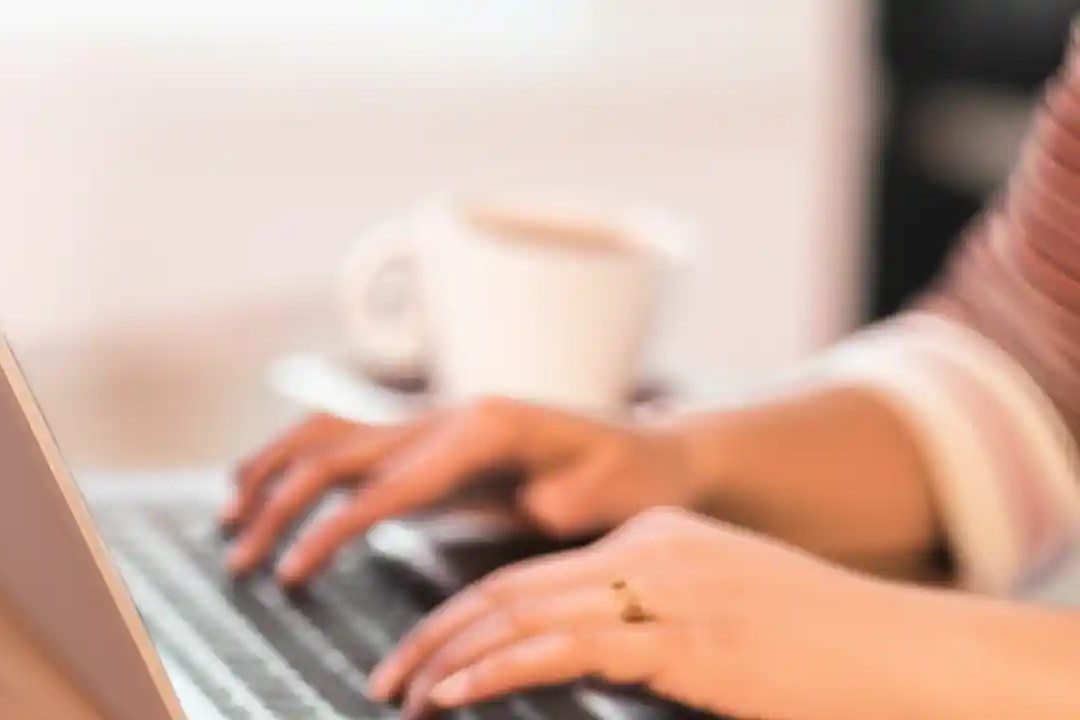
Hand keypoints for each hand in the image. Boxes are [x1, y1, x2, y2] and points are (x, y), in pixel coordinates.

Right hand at [224, 397, 703, 584]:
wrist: (645, 452)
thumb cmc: (628, 482)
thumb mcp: (601, 495)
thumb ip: (555, 500)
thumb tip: (523, 507)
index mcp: (483, 427)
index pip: (384, 481)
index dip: (329, 529)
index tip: (286, 576)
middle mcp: (446, 413)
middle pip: (337, 449)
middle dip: (278, 503)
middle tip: (241, 562)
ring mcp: (432, 421)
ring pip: (329, 433)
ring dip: (273, 471)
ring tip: (228, 518)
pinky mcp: (426, 442)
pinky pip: (347, 442)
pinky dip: (297, 460)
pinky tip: (265, 485)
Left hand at [370, 508, 942, 719]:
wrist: (918, 657)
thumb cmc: (830, 654)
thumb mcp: (729, 619)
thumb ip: (656, 629)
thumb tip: (591, 659)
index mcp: (658, 539)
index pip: (532, 573)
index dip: (465, 614)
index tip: (424, 655)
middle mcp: (652, 550)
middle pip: (511, 586)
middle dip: (435, 634)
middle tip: (386, 677)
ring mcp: (668, 589)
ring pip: (521, 613)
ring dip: (447, 656)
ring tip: (400, 694)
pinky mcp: (685, 639)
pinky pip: (561, 648)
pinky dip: (492, 670)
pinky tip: (450, 695)